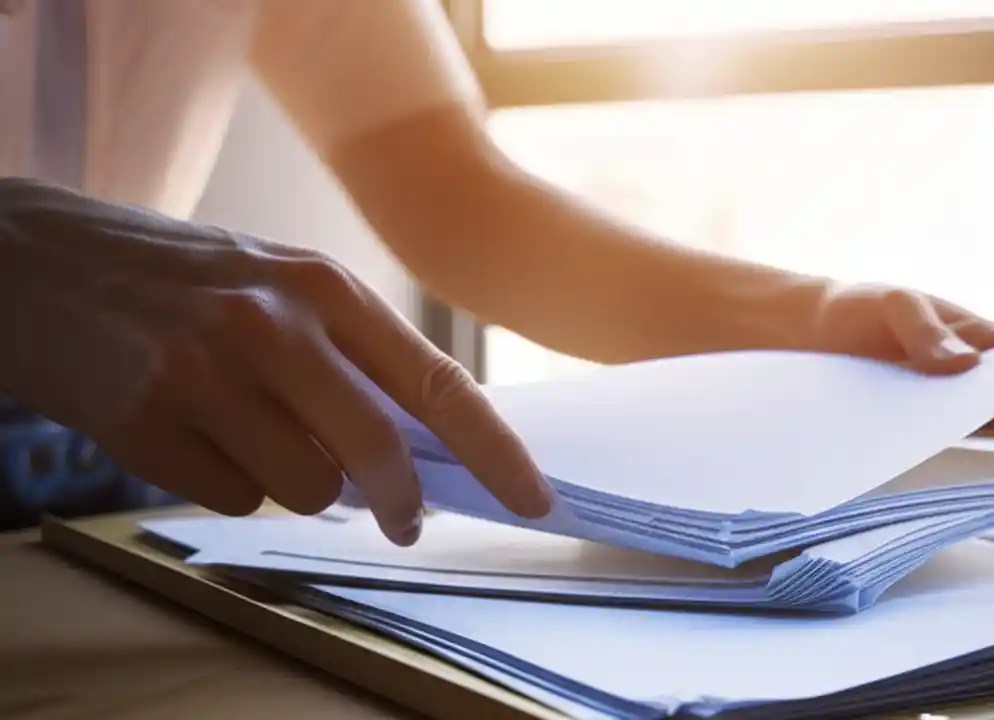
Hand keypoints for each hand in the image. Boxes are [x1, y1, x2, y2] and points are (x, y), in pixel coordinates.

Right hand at [0, 179, 550, 543]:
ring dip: (294, 481)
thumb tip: (424, 452)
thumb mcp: (279, 285)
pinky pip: (232, 498)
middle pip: (379, 454)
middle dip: (402, 503)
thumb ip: (353, 358)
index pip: (437, 382)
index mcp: (325, 285)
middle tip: (403, 520)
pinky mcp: (144, 418)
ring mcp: (205, 370)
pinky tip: (190, 431)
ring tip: (244, 427)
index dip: (494, 451)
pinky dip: (226, 482)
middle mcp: (272, 322)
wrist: (33, 256)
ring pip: (307, 488)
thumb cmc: (181, 279)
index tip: (533, 499)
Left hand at [811, 283, 993, 437]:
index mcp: (987, 336)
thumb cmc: (862, 308)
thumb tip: (970, 366)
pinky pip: (950, 437)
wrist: (816, 327)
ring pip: (989, 425)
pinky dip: (939, 442)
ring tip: (921, 421)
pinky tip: (906, 436)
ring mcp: (957, 398)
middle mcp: (982, 370)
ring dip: (969, 432)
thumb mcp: (892, 306)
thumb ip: (925, 332)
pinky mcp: (928, 419)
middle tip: (959, 422)